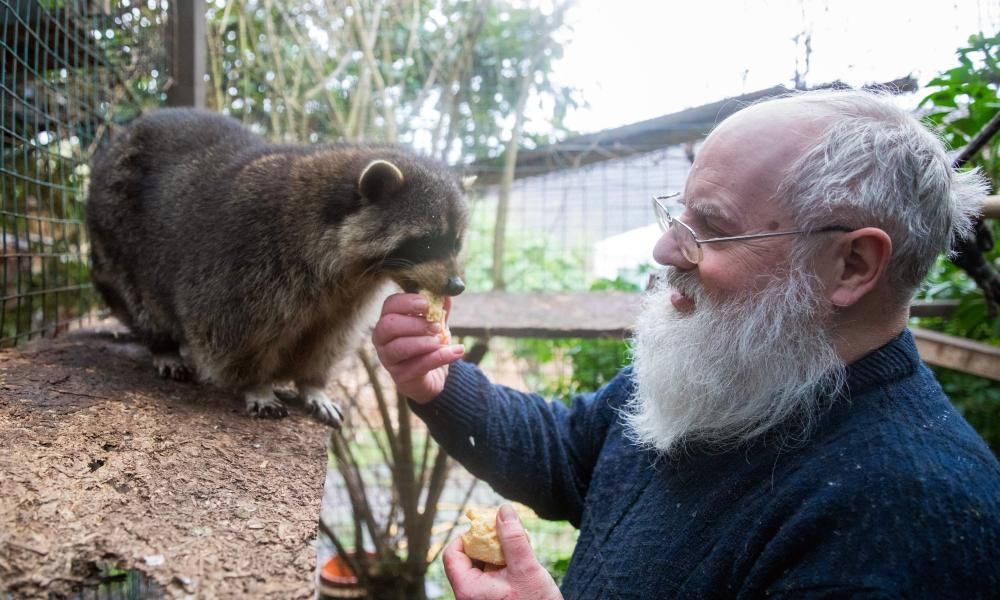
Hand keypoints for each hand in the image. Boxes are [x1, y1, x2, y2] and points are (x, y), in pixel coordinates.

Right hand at [372, 292, 464, 402]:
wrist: (433, 376)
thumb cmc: (429, 345)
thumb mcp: (436, 324)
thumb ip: (439, 309)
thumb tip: (447, 292)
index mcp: (388, 320)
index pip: (390, 305)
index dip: (407, 302)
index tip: (427, 304)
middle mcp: (382, 340)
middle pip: (388, 326)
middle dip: (414, 323)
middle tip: (435, 326)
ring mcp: (389, 359)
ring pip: (400, 347)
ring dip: (424, 342)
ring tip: (442, 340)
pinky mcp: (401, 377)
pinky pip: (419, 365)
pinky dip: (440, 357)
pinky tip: (456, 351)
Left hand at [444, 504, 562, 599]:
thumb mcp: (526, 569)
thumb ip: (513, 539)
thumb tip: (503, 510)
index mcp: (468, 590)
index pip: (452, 554)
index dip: (467, 536)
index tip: (488, 528)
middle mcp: (469, 597)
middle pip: (467, 559)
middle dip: (487, 544)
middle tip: (507, 536)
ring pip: (480, 568)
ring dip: (498, 555)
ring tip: (518, 554)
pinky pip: (490, 579)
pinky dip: (503, 568)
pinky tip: (520, 567)